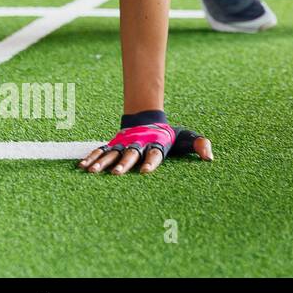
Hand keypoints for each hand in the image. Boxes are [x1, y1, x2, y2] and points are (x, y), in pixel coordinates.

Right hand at [79, 122, 212, 175]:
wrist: (148, 119)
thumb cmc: (169, 135)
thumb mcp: (186, 138)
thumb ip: (199, 145)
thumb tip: (210, 157)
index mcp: (156, 144)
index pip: (154, 153)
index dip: (150, 162)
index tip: (145, 171)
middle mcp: (138, 144)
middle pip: (131, 154)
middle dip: (124, 163)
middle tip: (116, 173)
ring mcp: (124, 144)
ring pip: (112, 153)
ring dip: (102, 162)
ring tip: (92, 172)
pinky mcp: (113, 145)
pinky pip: (100, 151)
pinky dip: (91, 158)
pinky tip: (81, 167)